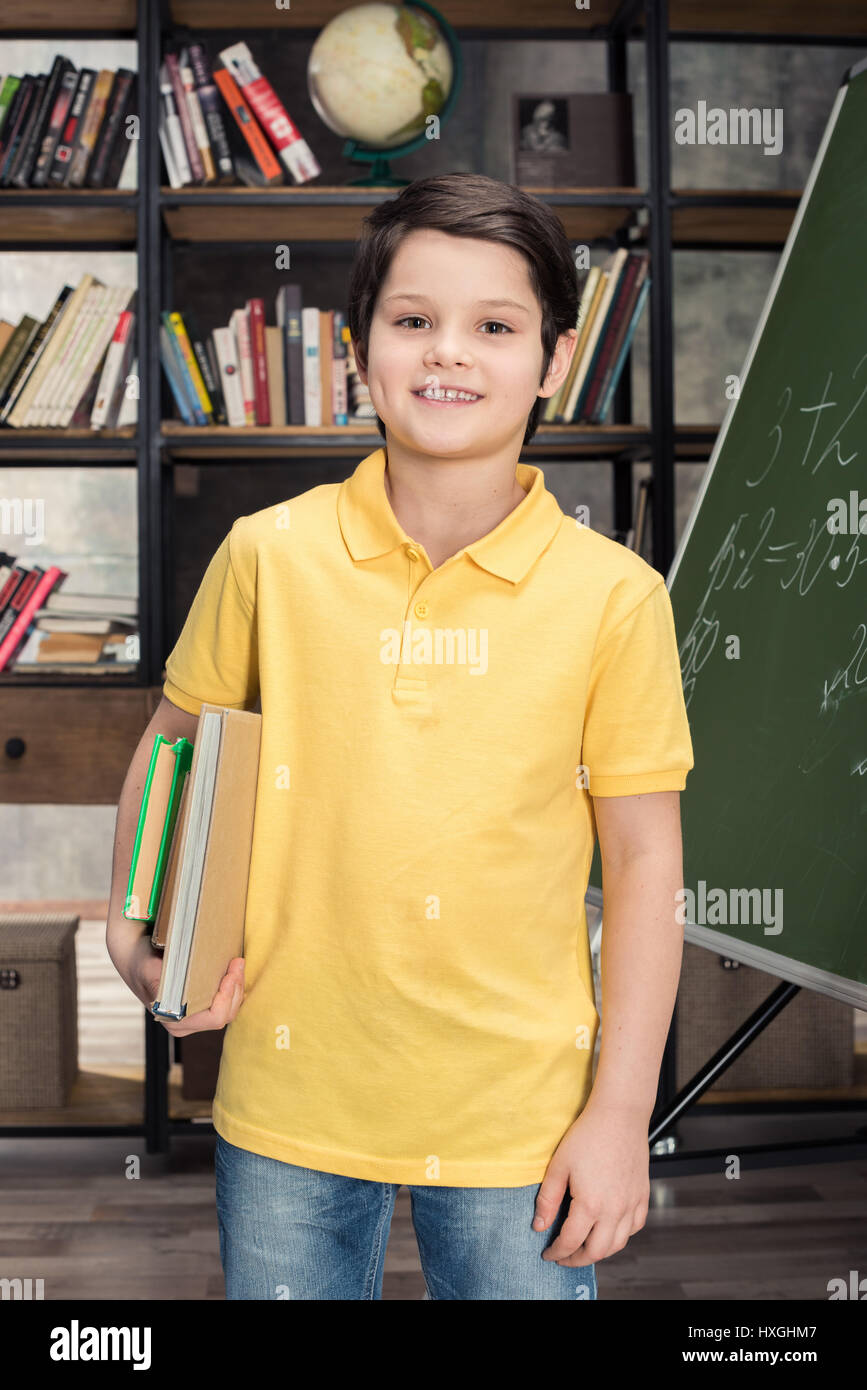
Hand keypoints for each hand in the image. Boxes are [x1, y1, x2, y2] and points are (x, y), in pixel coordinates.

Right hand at [131, 936, 244, 1037]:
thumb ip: (159, 986)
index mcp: (175, 1020)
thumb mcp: (148, 972)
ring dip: (237, 987)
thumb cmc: (142, 963)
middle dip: (236, 988)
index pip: (214, 1018)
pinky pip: (225, 1003)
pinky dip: (232, 988)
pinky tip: (232, 971)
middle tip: (238, 961)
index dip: (227, 996)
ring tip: (237, 964)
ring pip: (229, 1010)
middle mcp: (186, 1024)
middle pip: (226, 1014)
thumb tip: (169, 1001)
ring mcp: (194, 1018)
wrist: (135, 959)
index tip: (230, 973)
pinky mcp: (200, 1008)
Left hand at [533, 1102, 650, 1264]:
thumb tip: (539, 1226)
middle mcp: (614, 1210)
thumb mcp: (558, 1166)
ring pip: (617, 1244)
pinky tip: (610, 1229)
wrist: (619, 1115)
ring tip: (584, 1247)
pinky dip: (621, 1236)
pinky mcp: (642, 1196)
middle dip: (577, 1259)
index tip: (548, 1254)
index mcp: (590, 1204)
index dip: (557, 1252)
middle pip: (596, 1251)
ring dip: (599, 1252)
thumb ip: (548, 1199)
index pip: (571, 1241)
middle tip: (563, 1256)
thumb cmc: (588, 1135)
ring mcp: (631, 1204)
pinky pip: (634, 1227)